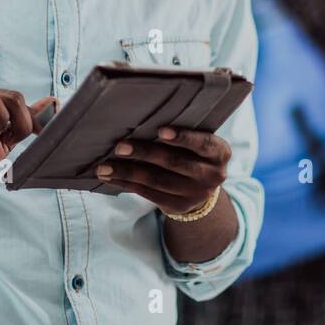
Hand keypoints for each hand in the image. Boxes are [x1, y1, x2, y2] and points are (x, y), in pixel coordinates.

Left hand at [93, 127, 229, 216]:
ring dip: (128, 172)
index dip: (182, 137)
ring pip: (157, 181)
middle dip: (144, 153)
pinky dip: (127, 185)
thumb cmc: (193, 152)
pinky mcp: (178, 206)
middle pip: (174, 163)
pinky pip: (149, 194)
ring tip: (105, 166)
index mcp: (219, 152)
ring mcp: (196, 193)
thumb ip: (183, 131)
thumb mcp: (198, 141)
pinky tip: (111, 178)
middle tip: (120, 146)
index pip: (202, 143)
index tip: (160, 131)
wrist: (201, 188)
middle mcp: (212, 175)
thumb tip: (140, 118)